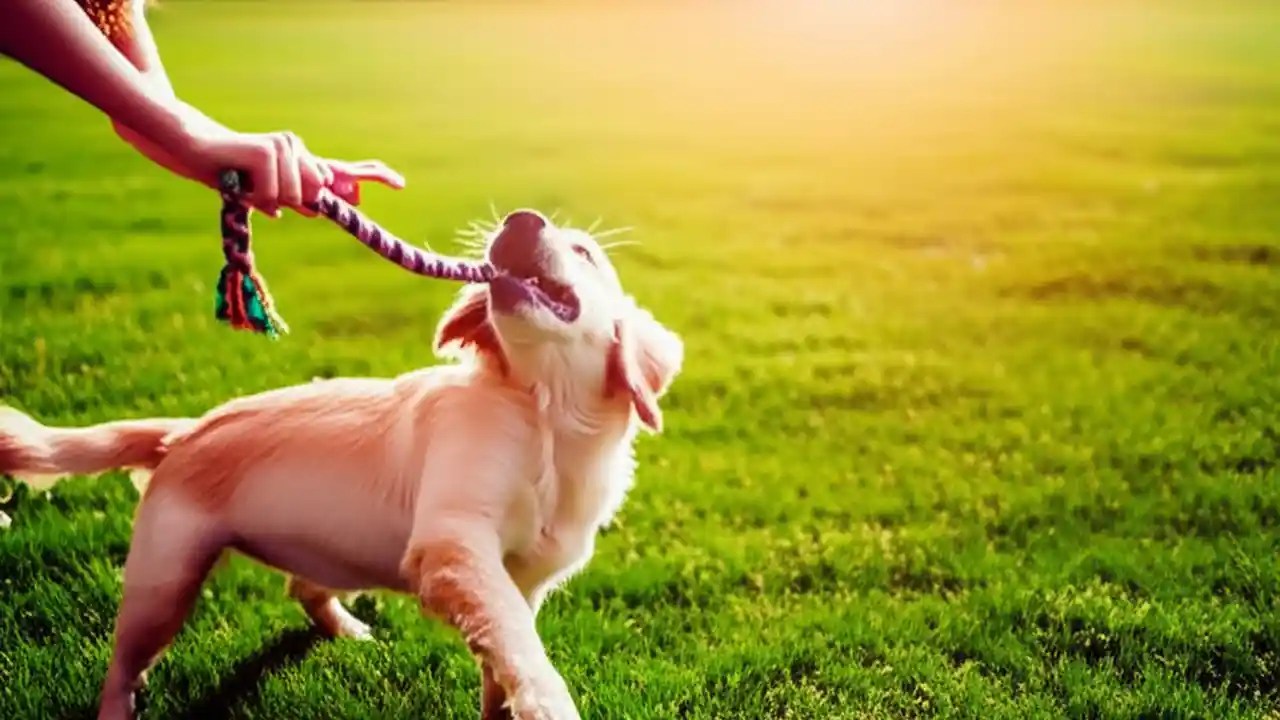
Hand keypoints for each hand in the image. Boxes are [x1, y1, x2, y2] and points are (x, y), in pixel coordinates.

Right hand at [114, 116, 405, 216]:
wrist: (194, 150)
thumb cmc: (230, 176)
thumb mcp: (267, 195)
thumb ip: (294, 200)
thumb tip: (316, 209)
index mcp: (303, 160)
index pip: (347, 169)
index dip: (375, 176)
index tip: (401, 182)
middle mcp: (298, 149)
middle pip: (316, 196)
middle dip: (290, 203)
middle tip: (257, 190)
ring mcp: (286, 146)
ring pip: (294, 198)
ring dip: (266, 201)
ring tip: (245, 184)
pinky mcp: (271, 150)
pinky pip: (275, 195)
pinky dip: (257, 198)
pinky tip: (241, 182)